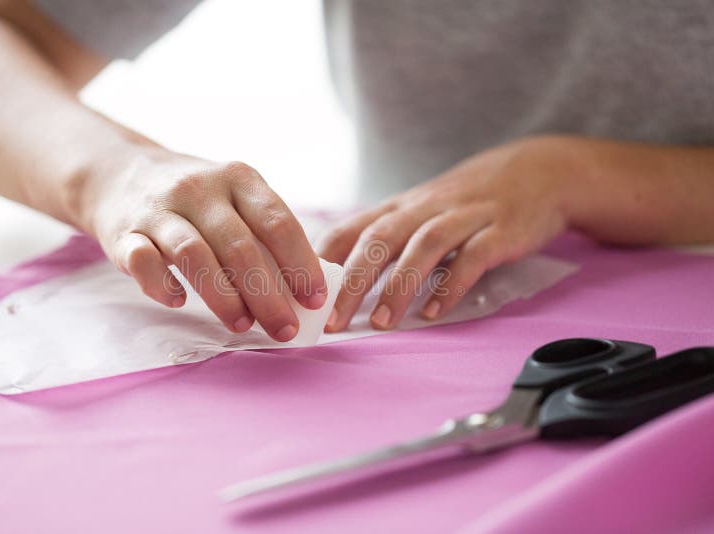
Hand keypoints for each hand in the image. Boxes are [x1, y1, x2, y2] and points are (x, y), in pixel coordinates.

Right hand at [78, 148, 326, 341]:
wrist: (120, 173)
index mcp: (238, 178)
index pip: (277, 222)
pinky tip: (178, 301)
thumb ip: (265, 234)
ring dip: (222, 296)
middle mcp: (200, 189)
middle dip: (268, 295)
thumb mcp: (234, 197)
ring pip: (195, 255)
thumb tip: (303, 292)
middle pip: (240, 246)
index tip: (314, 300)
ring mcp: (159, 209)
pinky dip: (161, 285)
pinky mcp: (123, 233)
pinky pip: (143, 261)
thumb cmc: (196, 199)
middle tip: (284, 329)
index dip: (300, 263)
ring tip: (242, 325)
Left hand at [318, 136, 579, 331]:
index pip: (350, 228)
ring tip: (380, 323)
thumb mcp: (420, 211)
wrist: (538, 170)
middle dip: (352, 281)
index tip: (298, 292)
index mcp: (400, 208)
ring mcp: (463, 217)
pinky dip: (451, 284)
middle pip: (380, 240)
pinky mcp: (499, 231)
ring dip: (398, 286)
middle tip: (332, 320)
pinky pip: (472, 257)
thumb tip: (339, 278)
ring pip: (422, 247)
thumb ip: (386, 239)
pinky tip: (434, 311)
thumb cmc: (466, 200)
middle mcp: (425, 209)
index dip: (321, 260)